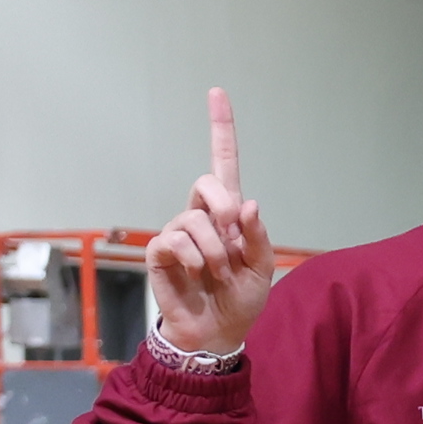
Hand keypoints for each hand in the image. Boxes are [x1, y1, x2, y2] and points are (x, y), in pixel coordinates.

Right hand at [147, 89, 283, 355]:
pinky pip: (176, 241)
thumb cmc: (241, 299)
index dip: (220, 129)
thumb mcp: (263, 269)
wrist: (217, 331)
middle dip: (223, 205)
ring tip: (220, 273)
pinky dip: (197, 260)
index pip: (223, 164)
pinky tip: (200, 275)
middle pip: (207, 181)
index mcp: (229, 215)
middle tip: (232, 236)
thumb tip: (249, 202)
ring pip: (195, 218)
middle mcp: (201, 216)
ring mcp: (178, 232)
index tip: (216, 92)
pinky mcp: (160, 251)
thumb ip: (258, 236)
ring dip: (217, 251)